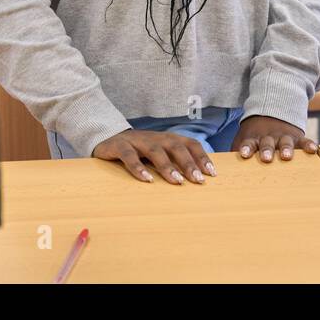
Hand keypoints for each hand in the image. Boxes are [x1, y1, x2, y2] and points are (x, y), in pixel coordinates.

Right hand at [91, 129, 215, 184]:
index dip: (202, 157)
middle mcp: (155, 137)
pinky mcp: (119, 146)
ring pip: (155, 150)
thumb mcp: (159, 155)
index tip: (212, 173)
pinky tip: (146, 180)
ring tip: (177, 181)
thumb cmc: (139, 152)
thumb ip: (174, 163)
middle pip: (176, 146)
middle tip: (198, 180)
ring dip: (167, 166)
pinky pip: (129, 156)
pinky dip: (138, 167)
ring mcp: (137, 140)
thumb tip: (198, 180)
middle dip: (188, 163)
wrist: (107, 139)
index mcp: (168, 139)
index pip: (190, 144)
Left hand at [232, 115, 316, 161]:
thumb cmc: (255, 135)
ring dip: (286, 149)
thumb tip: (221, 173)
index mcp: (253, 139)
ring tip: (287, 156)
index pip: (248, 143)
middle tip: (265, 158)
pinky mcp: (297, 137)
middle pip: (267, 144)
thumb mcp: (244, 140)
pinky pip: (303, 141)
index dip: (247, 148)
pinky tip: (313, 150)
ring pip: (285, 142)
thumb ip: (237, 153)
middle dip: (267, 150)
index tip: (244, 154)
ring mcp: (283, 137)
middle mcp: (268, 137)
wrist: (271, 110)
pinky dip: (308, 145)